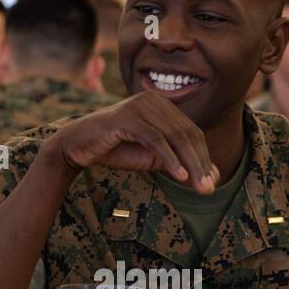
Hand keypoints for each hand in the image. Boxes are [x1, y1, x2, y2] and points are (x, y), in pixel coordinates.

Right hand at [47, 92, 217, 191]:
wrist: (77, 148)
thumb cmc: (114, 150)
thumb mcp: (151, 158)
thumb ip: (177, 163)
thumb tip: (210, 177)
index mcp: (160, 105)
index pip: (191, 131)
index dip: (204, 157)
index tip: (211, 182)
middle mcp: (152, 100)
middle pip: (186, 133)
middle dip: (200, 162)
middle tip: (208, 188)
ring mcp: (138, 106)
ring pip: (174, 136)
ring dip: (189, 163)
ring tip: (198, 185)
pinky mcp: (126, 118)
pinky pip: (155, 139)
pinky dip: (170, 158)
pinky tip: (179, 175)